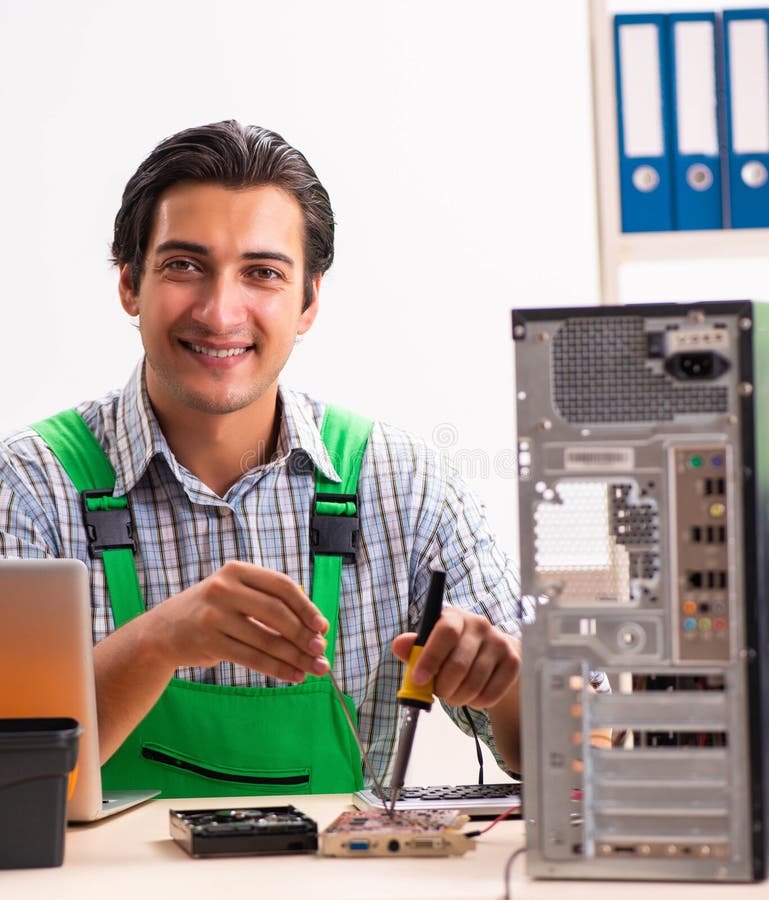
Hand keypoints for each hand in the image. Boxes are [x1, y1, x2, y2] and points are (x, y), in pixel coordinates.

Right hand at [144, 560, 329, 681]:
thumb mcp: (236, 595)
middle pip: (276, 612)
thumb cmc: (213, 612)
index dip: (306, 606)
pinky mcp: (209, 641)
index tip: (323, 626)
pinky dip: (277, 668)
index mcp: (237, 570)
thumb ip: (270, 604)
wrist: (163, 631)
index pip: (281, 585)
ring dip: (295, 656)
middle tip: (321, 651)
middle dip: (303, 634)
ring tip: (314, 668)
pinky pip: (252, 658)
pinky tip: (294, 675)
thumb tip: (315, 630)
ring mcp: (214, 615)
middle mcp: (224, 588)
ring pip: (266, 639)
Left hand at [391, 608, 520, 708]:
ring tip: (454, 694)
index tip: (418, 679)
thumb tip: (398, 646)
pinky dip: (477, 702)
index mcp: (454, 616)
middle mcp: (479, 625)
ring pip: (474, 684)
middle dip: (443, 687)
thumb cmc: (454, 648)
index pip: (445, 633)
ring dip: (458, 698)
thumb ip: (414, 647)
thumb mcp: (431, 643)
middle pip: (458, 664)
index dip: (430, 659)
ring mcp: (499, 642)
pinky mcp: (514, 661)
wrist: (491, 651)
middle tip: (438, 692)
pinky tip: (472, 696)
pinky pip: (491, 694)